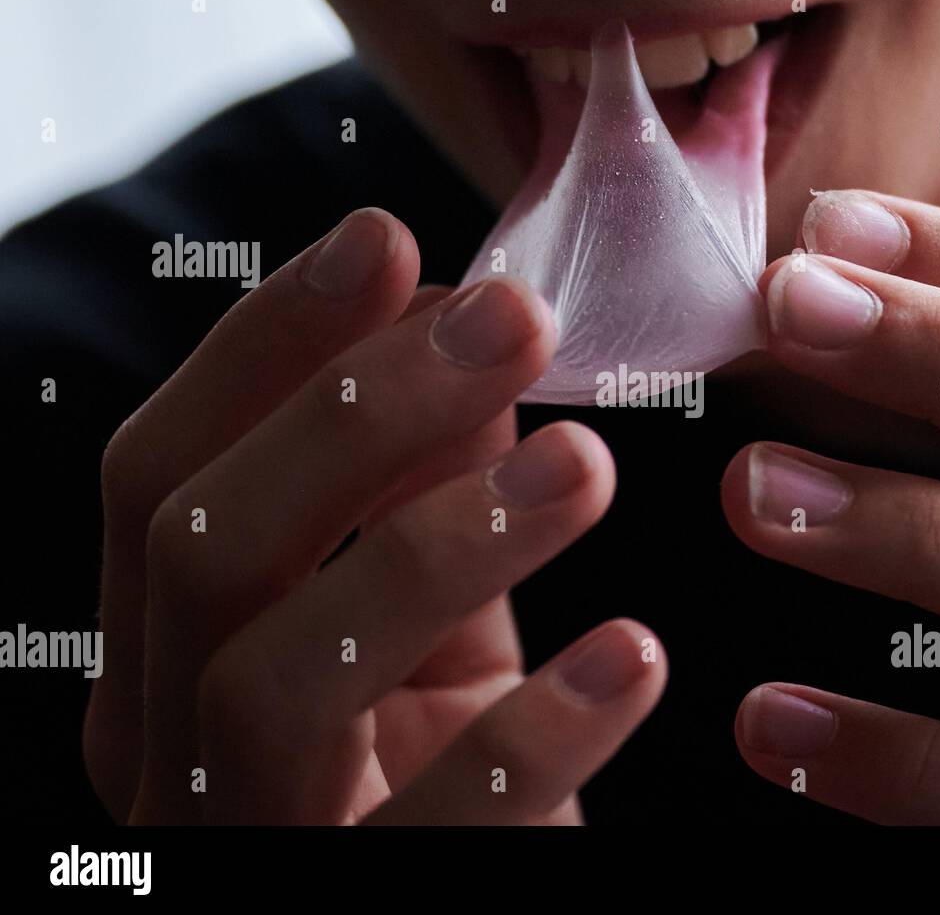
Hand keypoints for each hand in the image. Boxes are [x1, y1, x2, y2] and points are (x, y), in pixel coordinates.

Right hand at [85, 208, 665, 823]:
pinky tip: (632, 652)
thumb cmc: (449, 773)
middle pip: (206, 550)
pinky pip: (438, 833)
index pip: (162, 477)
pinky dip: (538, 735)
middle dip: (355, 410)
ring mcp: (250, 848)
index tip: (390, 238)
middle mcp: (171, 752)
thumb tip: (462, 331)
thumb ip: (423, 497)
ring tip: (585, 459)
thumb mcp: (427, 631)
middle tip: (513, 313)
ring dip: (434, 543)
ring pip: (278, 678)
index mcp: (168, 660)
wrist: (471, 911)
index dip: (266, 348)